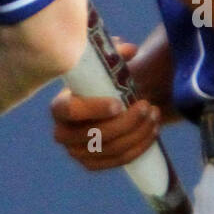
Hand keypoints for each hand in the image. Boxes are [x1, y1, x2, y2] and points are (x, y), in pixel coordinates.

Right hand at [50, 42, 161, 170]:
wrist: (102, 105)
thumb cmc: (100, 83)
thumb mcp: (105, 66)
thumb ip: (115, 54)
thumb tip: (130, 50)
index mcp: (59, 107)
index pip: (71, 112)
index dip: (94, 110)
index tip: (119, 104)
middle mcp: (62, 133)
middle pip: (95, 135)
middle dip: (126, 123)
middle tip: (147, 105)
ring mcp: (76, 152)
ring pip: (111, 149)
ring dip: (137, 134)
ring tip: (154, 115)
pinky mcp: (92, 164)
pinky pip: (118, 161)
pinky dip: (139, 147)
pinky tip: (153, 132)